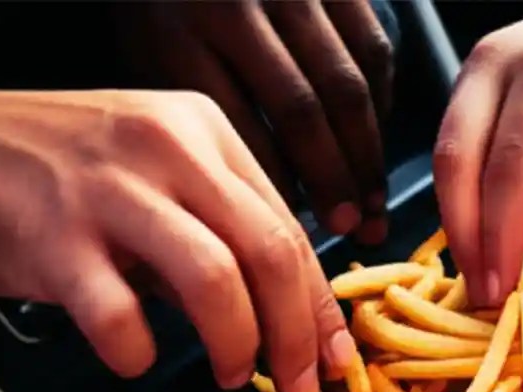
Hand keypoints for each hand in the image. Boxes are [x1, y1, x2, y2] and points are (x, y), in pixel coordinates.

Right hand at [0, 65, 353, 391]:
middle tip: (301, 385)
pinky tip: (135, 360)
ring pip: (215, 279)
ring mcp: (110, 190)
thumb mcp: (153, 171)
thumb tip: (287, 308)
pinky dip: (138, 352)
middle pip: (269, 252)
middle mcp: (167, 150)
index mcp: (204, 133)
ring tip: (233, 375)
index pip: (288, 227)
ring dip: (237, 344)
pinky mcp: (54, 237)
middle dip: (298, 334)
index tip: (334, 356)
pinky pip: (120, 314)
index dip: (319, 304)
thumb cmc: (52, 172)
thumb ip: (217, 226)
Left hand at [124, 1, 392, 243]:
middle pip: (300, 110)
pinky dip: (380, 106)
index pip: (235, 128)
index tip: (287, 237)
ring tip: (373, 206)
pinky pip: (372, 50)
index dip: (271, 190)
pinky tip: (372, 146)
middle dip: (331, 181)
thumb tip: (235, 220)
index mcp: (176, 36)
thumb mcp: (142, 65)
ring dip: (366, 155)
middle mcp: (235, 5)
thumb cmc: (162, 16)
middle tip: (348, 230)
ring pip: (346, 86)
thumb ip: (180, 131)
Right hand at [435, 0, 522, 305]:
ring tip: (476, 274)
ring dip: (455, 221)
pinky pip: (448, 146)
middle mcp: (498, 62)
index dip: (501, 233)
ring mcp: (473, 66)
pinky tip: (474, 236)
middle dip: (466, 234)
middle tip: (481, 292)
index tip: (503, 289)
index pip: (513, 165)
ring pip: (444, 156)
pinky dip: (457, 197)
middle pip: (458, 160)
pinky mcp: (464, 79)